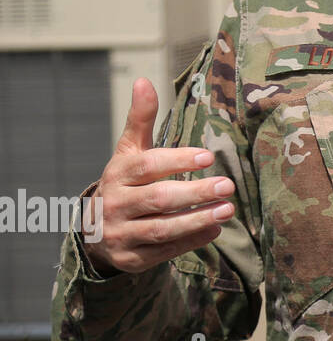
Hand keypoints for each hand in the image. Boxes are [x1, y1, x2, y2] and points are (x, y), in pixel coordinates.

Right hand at [83, 78, 235, 274]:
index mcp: (117, 174)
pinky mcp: (130, 259)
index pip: (147, 165)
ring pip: (162, 229)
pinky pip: (163, 252)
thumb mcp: (129, 151)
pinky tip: (214, 230)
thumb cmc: (126, 182)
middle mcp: (115, 205)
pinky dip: (190, 241)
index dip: (177, 160)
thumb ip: (140, 119)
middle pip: (158, 199)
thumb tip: (144, 81)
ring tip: (228, 210)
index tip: (208, 156)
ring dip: (197, 220)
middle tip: (228, 186)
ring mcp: (121, 234)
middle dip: (195, 193)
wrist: (96, 231)